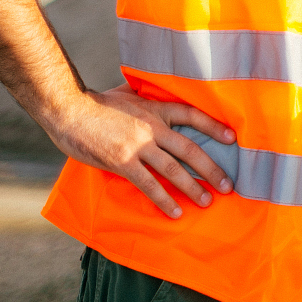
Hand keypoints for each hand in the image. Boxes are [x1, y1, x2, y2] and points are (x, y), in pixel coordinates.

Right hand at [44, 86, 233, 218]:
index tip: (232, 138)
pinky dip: (164, 199)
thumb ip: (145, 96)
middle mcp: (152, 127)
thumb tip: (153, 90)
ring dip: (192, 187)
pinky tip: (175, 211)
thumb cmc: (96, 103)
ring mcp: (137, 145)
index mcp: (155, 109)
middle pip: (189, 149)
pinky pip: (148, 183)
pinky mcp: (122, 162)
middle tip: (228, 186)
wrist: (68, 110)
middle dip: (211, 169)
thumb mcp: (127, 94)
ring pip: (172, 168)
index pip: (192, 115)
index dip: (214, 126)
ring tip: (207, 201)